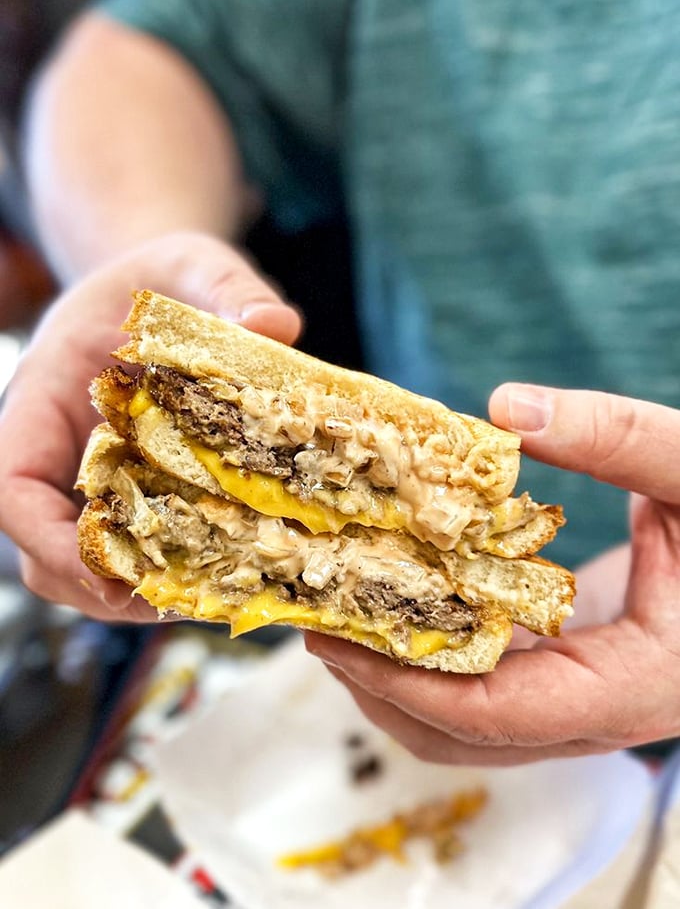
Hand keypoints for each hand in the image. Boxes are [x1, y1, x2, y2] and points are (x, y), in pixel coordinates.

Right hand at [0, 231, 300, 620]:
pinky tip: (225, 569)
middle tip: (182, 600)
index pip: (12, 483)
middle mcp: (56, 449)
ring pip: (83, 561)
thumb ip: (229, 286)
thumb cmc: (164, 274)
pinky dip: (166, 570)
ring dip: (134, 591)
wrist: (163, 289)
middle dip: (100, 584)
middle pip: (42, 545)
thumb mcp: (195, 263)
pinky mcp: (130, 490)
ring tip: (208, 596)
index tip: (106, 571)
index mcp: (43, 397)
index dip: (47, 538)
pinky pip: (131, 546)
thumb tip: (275, 326)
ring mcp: (89, 476)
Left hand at [305, 384, 679, 763]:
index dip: (403, 680)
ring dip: (398, 678)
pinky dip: (435, 656)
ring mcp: (586, 701)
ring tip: (343, 611)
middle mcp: (604, 713)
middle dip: (379, 684)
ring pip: (468, 726)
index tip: (333, 636)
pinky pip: (488, 690)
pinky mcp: (574, 674)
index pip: (495, 714)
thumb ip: (618, 437)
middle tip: (316, 617)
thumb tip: (507, 408)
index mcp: (638, 684)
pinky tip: (405, 596)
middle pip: (461, 735)